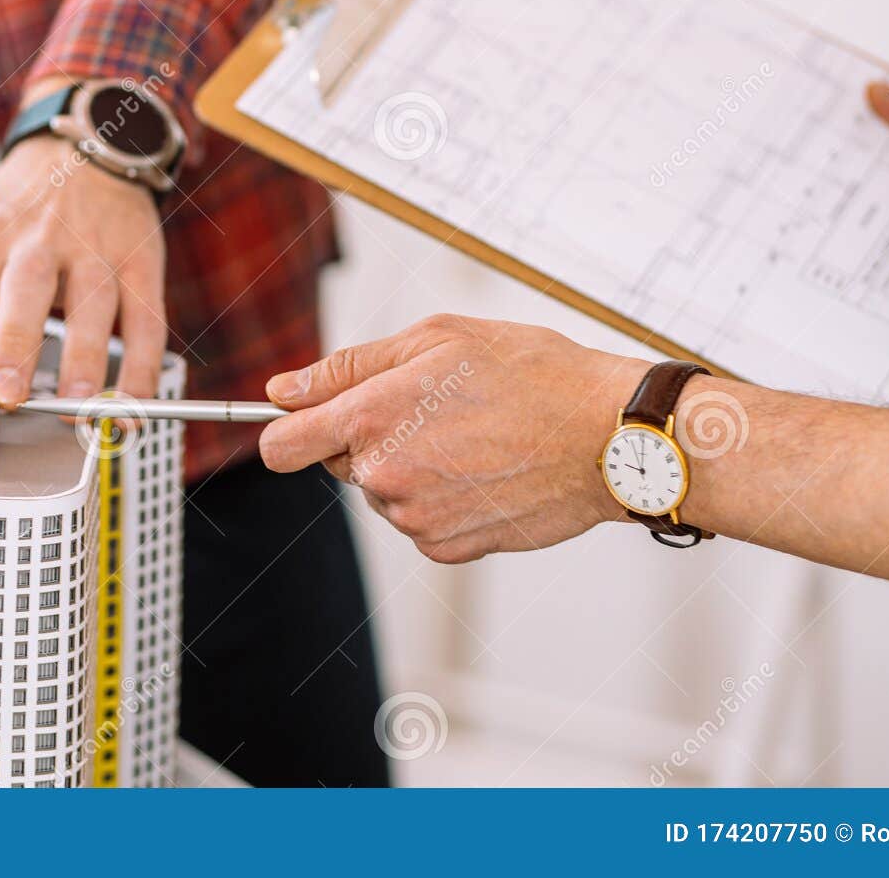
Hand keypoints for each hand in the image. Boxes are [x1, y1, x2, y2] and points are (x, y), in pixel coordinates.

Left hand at [0, 130, 167, 404]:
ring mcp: (95, 253)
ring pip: (95, 307)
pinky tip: (134, 405)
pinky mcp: (141, 263)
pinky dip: (144, 366)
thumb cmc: (11, 210)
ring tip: (77, 406)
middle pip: (26, 295)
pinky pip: (147, 318)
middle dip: (16, 346)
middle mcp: (38, 245)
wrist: (82, 145)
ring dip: (87, 360)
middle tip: (6, 396)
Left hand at [258, 315, 647, 562]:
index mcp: (372, 417)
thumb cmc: (532, 375)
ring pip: (384, 491)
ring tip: (473, 436)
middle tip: (436, 407)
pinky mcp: (447, 548)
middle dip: (371, 436)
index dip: (284, 431)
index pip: (282, 445)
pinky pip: (420, 522)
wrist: (607, 436)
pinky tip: (485, 471)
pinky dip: (443, 499)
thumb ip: (347, 367)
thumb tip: (283, 390)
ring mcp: (416, 518)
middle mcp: (385, 475)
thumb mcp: (436, 339)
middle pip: (340, 463)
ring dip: (412, 467)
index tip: (296, 423)